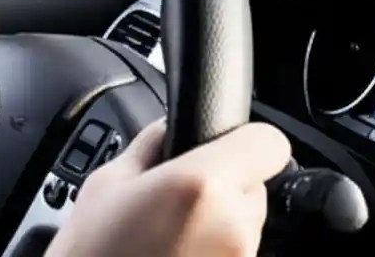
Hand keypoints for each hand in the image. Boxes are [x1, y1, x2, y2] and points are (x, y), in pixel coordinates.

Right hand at [46, 120, 290, 256]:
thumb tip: (168, 129)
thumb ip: (150, 147)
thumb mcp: (106, 185)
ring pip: (247, 224)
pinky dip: (214, 252)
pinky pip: (236, 254)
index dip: (245, 141)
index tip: (223, 146)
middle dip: (225, 186)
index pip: (269, 143)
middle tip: (178, 200)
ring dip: (220, 223)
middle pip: (256, 185)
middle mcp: (232, 227)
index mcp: (201, 186)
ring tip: (171, 236)